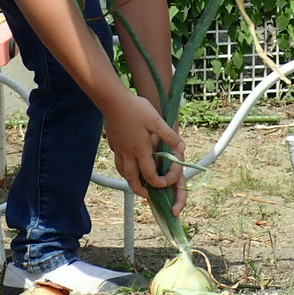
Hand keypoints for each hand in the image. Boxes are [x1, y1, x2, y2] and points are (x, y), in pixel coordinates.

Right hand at [102, 92, 186, 209]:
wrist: (112, 100)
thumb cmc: (135, 108)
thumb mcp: (156, 120)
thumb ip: (169, 135)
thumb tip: (182, 148)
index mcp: (141, 150)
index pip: (149, 175)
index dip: (157, 183)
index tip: (162, 185)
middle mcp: (128, 153)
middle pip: (131, 179)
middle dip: (138, 189)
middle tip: (145, 194)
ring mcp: (118, 148)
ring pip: (122, 171)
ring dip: (129, 179)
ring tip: (134, 181)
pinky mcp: (112, 142)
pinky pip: (117, 160)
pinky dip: (122, 165)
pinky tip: (126, 161)